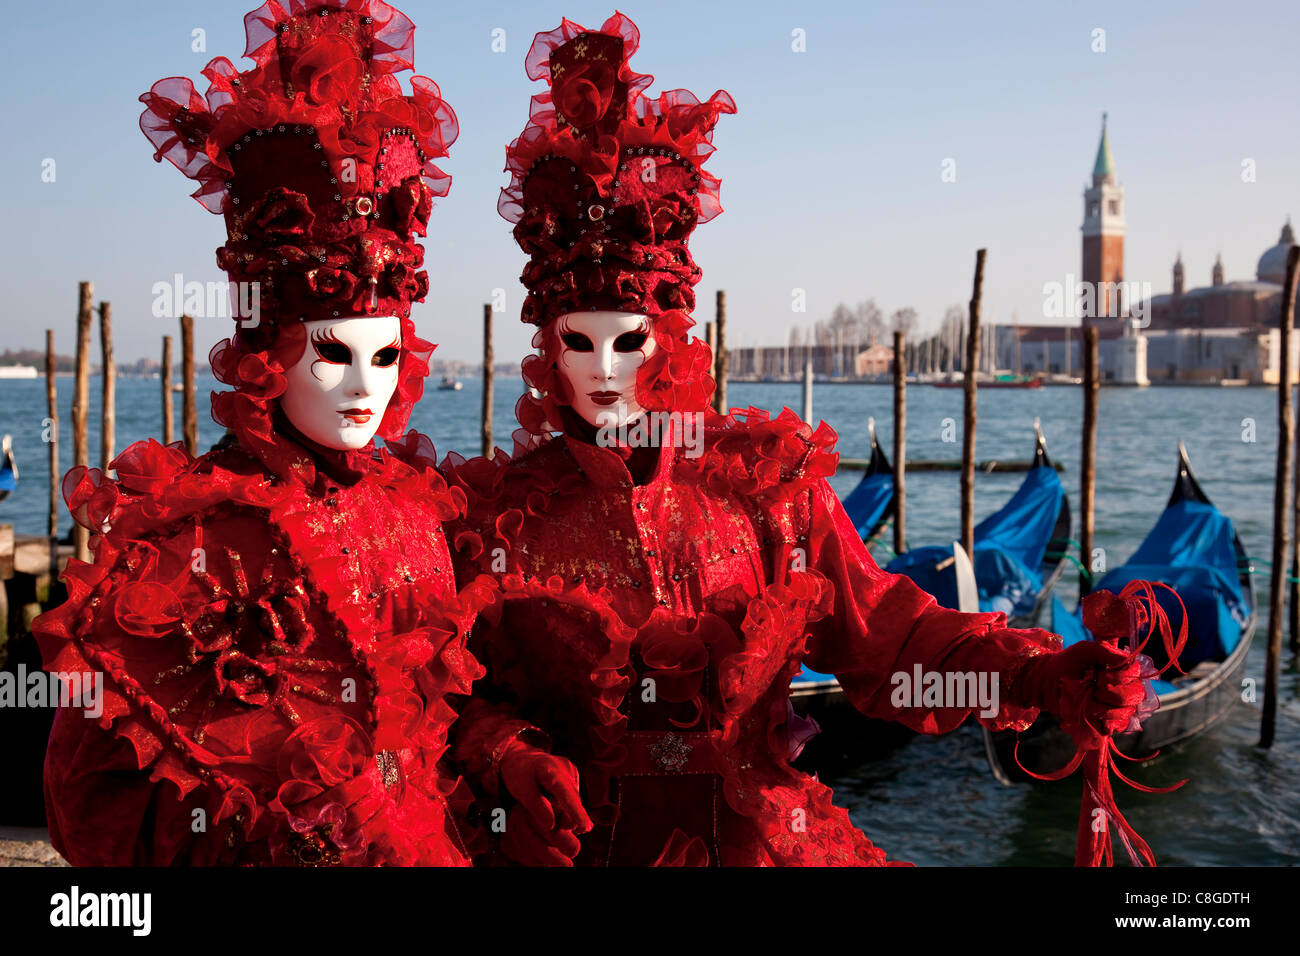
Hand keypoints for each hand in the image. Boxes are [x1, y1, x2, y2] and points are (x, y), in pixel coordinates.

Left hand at [497, 743, 591, 865]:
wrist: (521, 755)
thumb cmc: (517, 773)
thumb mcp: (520, 790)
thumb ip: (537, 806)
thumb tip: (552, 825)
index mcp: (551, 770)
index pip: (567, 795)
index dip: (576, 812)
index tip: (585, 828)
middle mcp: (566, 768)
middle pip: (573, 801)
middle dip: (567, 818)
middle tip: (556, 825)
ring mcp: (571, 770)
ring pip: (573, 800)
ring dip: (564, 811)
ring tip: (545, 806)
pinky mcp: (573, 774)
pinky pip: (571, 796)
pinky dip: (564, 805)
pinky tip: (551, 802)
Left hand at [1014, 642, 1147, 733]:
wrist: (1047, 682)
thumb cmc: (1067, 663)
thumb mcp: (1084, 650)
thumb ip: (1105, 651)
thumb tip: (1126, 660)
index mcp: (1122, 669)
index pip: (1136, 673)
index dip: (1121, 677)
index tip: (1101, 674)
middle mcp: (1125, 687)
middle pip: (1136, 695)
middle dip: (1114, 694)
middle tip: (1094, 689)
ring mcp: (1118, 706)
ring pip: (1125, 712)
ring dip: (1103, 708)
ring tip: (1087, 699)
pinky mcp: (1108, 721)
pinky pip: (1115, 727)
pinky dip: (1102, 722)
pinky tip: (1090, 713)